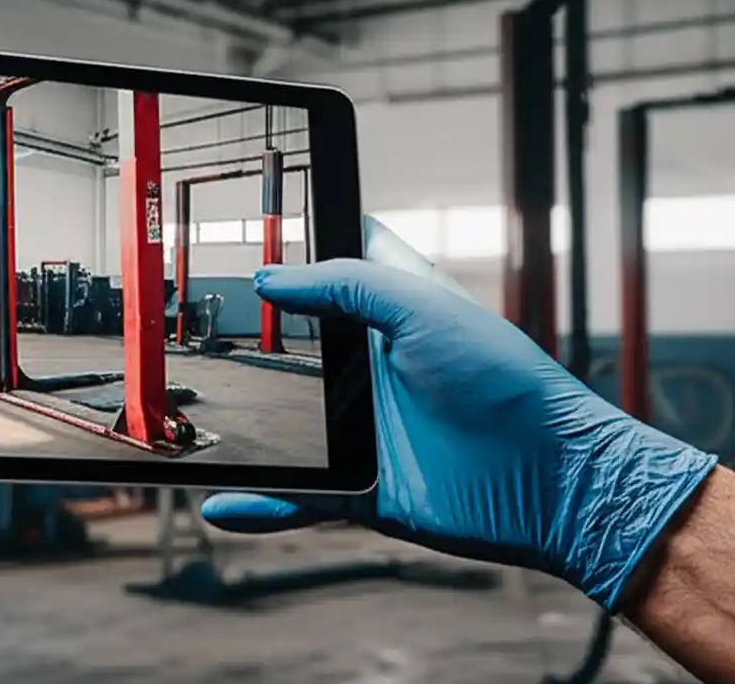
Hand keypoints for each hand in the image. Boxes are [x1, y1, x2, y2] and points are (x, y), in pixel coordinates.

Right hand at [202, 217, 717, 609]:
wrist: (552, 483)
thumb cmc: (509, 383)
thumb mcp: (426, 310)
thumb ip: (348, 284)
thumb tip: (272, 276)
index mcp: (390, 310)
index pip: (333, 264)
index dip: (292, 248)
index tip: (238, 231)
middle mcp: (370, 366)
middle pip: (292, 345)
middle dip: (243, 339)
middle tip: (181, 327)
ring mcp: (363, 429)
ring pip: (286, 425)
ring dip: (245, 425)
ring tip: (184, 415)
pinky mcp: (361, 487)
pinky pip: (299, 497)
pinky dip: (260, 503)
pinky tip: (222, 500)